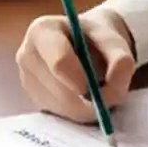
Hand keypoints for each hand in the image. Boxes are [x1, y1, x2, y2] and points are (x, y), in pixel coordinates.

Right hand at [15, 7, 135, 123]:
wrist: (84, 44)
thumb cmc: (95, 40)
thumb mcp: (113, 40)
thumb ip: (120, 57)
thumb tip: (117, 79)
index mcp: (42, 31)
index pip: (59, 62)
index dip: (82, 79)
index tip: (98, 87)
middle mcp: (27, 55)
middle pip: (61, 90)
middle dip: (90, 98)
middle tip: (109, 93)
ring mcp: (27, 80)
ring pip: (63, 107)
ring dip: (87, 107)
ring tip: (97, 89)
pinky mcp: (34, 100)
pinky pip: (60, 116)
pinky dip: (79, 112)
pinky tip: (83, 96)